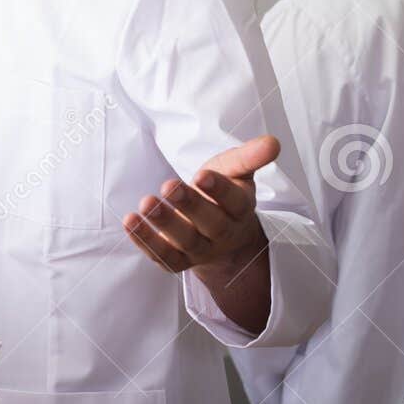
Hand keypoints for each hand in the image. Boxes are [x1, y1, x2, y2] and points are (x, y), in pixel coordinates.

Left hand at [123, 134, 276, 275]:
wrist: (220, 234)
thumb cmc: (223, 193)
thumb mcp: (236, 170)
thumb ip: (250, 156)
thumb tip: (273, 142)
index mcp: (241, 209)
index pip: (235, 202)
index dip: (219, 190)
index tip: (202, 175)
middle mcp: (223, 234)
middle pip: (210, 225)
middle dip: (189, 206)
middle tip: (169, 186)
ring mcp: (200, 251)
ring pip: (185, 243)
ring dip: (164, 224)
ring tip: (146, 203)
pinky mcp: (178, 261)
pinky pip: (163, 257)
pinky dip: (145, 241)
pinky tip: (130, 221)